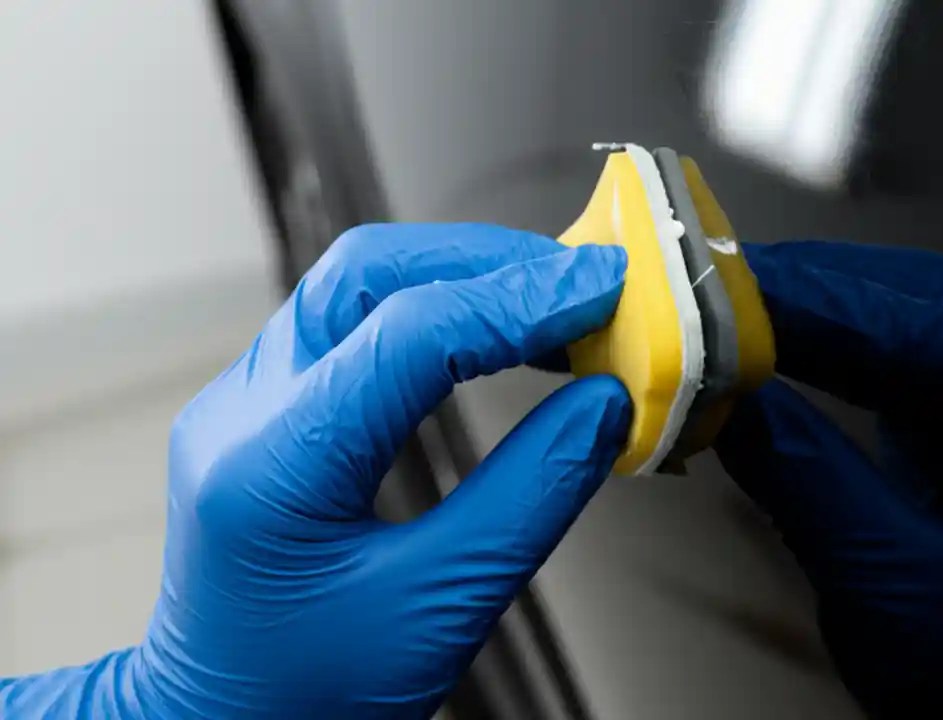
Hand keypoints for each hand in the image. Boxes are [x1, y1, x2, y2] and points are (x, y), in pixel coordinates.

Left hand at [1, 224, 630, 717]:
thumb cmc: (307, 695)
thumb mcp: (439, 610)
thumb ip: (530, 498)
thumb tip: (604, 406)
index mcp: (275, 467)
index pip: (410, 332)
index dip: (520, 300)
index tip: (604, 288)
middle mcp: (243, 412)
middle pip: (369, 270)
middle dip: (489, 262)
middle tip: (585, 280)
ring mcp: (245, 402)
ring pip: (356, 282)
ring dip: (463, 275)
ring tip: (554, 302)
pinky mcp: (266, 410)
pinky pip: (352, 322)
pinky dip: (436, 309)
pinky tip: (495, 334)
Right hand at [716, 241, 942, 718]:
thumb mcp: (881, 594)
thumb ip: (807, 484)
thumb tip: (726, 392)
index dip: (851, 310)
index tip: (751, 294)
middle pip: (940, 311)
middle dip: (825, 291)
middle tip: (719, 284)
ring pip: (910, 318)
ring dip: (814, 304)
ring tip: (725, 302)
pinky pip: (885, 355)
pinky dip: (815, 339)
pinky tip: (762, 335)